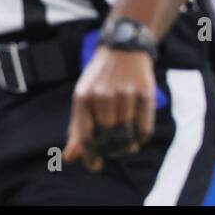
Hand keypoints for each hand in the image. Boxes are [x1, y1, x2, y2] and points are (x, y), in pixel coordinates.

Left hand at [62, 46, 156, 171]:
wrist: (123, 49)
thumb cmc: (99, 79)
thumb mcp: (83, 97)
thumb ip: (77, 128)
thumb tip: (69, 158)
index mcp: (83, 97)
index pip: (86, 136)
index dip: (90, 156)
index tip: (95, 166)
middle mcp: (102, 96)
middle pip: (108, 138)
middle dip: (111, 147)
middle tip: (114, 146)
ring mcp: (125, 94)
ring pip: (128, 135)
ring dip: (128, 143)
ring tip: (126, 138)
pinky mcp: (145, 94)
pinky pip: (144, 128)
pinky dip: (141, 136)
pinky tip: (137, 132)